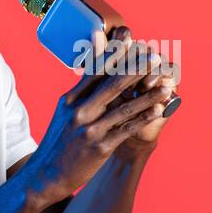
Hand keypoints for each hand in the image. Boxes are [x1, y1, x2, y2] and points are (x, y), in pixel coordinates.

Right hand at [23, 35, 173, 205]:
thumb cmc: (60, 140)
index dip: (114, 52)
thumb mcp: (65, 111)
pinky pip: (126, 129)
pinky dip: (143, 118)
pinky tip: (158, 110)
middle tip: (154, 56)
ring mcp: (89, 129)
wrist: (46, 174)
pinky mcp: (99, 147)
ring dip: (147, 95)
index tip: (130, 37)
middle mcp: (80, 110)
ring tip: (165, 85)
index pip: (95, 70)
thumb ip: (81, 90)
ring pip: (124, 107)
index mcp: (71, 99)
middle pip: (111, 84)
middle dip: (136, 69)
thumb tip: (92, 67)